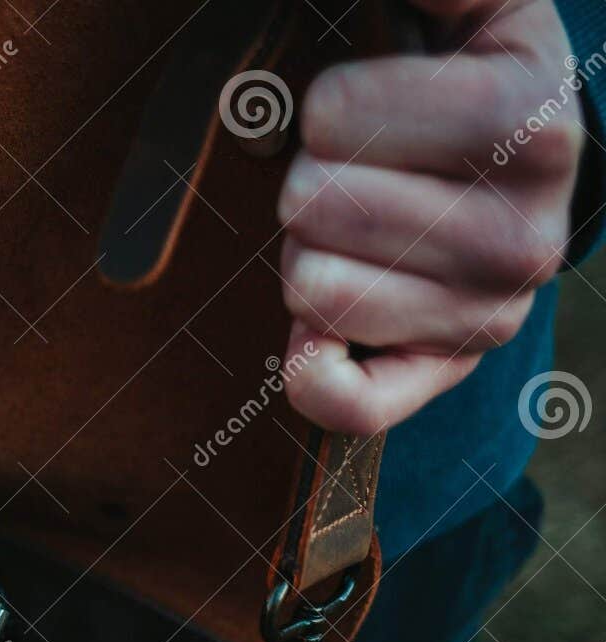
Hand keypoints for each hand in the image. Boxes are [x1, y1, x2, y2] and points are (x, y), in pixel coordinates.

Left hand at [276, 0, 583, 432]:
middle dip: (310, 182)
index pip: (337, 114)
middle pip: (315, 204)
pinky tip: (315, 334)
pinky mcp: (442, 375)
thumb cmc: (457, 77)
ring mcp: (489, 317)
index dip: (324, 104)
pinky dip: (309, 370)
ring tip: (356, 234)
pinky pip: (348, 403)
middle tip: (356, 176)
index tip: (362, 105)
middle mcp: (527, 236)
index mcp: (534, 123)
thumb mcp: (468, 3)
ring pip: (312, 290)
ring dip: (306, 257)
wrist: (506, 174)